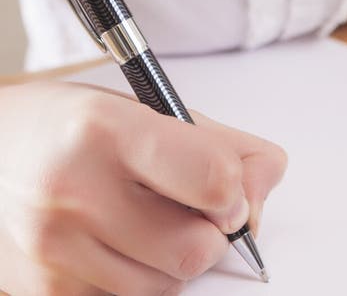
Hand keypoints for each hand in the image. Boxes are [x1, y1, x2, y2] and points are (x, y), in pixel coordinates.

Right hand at [0, 80, 286, 295]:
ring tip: (138, 220)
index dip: (233, 191)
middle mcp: (76, 193)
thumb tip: (268, 180)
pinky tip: (108, 244)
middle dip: (205, 233)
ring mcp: (54, 253)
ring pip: (164, 289)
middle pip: (195, 251)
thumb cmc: (68, 125)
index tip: (225, 191)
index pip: (213, 180)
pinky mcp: (41, 294)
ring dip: (168, 262)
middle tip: (185, 208)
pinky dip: (131, 282)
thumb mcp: (143, 107)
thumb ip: (219, 142)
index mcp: (106, 130)